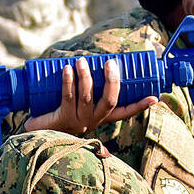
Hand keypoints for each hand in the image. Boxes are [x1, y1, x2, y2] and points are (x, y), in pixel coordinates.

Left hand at [24, 58, 156, 134]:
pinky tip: (67, 69)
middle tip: (110, 64)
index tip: (154, 97)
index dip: (139, 105)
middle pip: (109, 101)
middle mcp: (93, 121)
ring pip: (87, 97)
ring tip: (82, 60)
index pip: (124, 112)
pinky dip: (68, 81)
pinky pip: (67, 96)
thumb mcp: (77, 106)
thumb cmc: (61, 113)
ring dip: (86, 76)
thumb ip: (86, 92)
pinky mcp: (63, 117)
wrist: (39, 132)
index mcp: (101, 118)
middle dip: (112, 81)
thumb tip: (93, 62)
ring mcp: (79, 121)